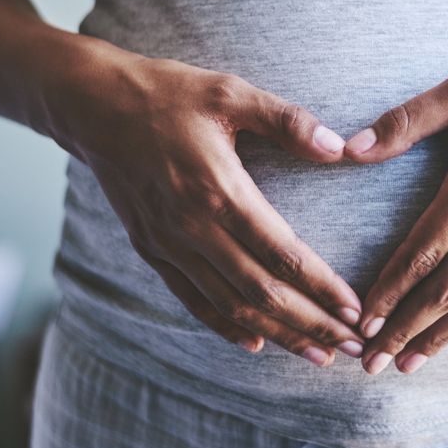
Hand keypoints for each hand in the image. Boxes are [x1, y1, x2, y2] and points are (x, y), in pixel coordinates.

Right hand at [48, 52, 365, 365]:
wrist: (93, 107)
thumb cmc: (167, 95)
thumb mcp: (231, 92)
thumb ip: (288, 121)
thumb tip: (338, 149)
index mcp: (219, 189)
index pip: (282, 253)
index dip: (323, 287)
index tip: (355, 311)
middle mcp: (193, 227)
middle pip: (262, 292)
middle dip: (312, 324)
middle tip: (351, 346)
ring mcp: (169, 244)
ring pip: (231, 306)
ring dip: (279, 334)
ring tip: (318, 355)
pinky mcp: (151, 250)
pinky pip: (193, 299)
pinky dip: (226, 326)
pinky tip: (257, 343)